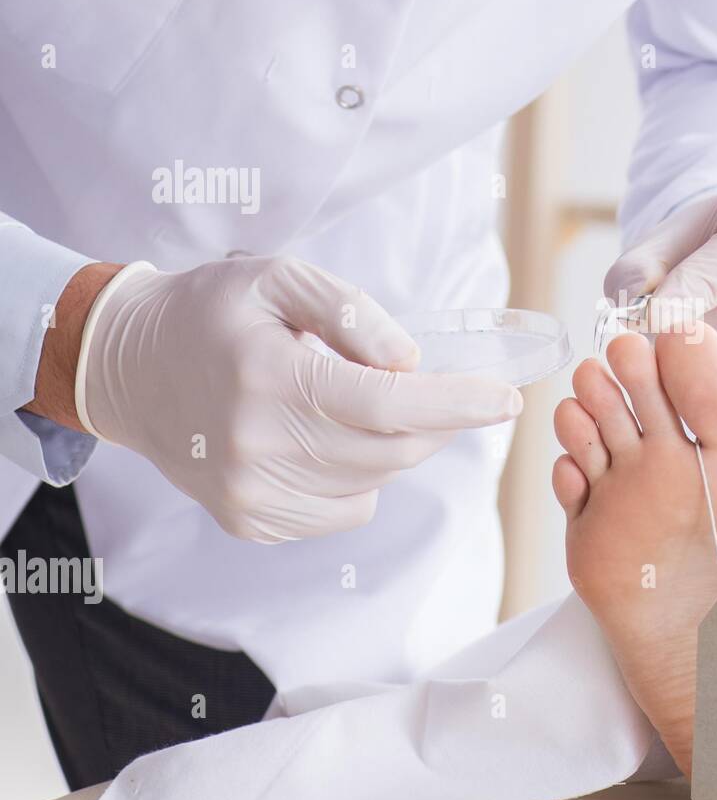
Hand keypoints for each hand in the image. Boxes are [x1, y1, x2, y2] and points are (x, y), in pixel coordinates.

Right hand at [76, 255, 521, 541]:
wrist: (126, 367)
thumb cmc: (211, 310)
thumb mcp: (278, 278)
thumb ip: (351, 312)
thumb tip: (410, 362)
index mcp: (269, 377)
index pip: (387, 405)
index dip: (457, 405)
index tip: (508, 399)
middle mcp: (258, 445)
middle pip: (392, 451)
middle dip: (437, 423)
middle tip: (446, 392)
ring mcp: (252, 493)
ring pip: (374, 484)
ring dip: (394, 447)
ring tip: (358, 403)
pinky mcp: (250, 521)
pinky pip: (344, 511)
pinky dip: (359, 478)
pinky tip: (324, 438)